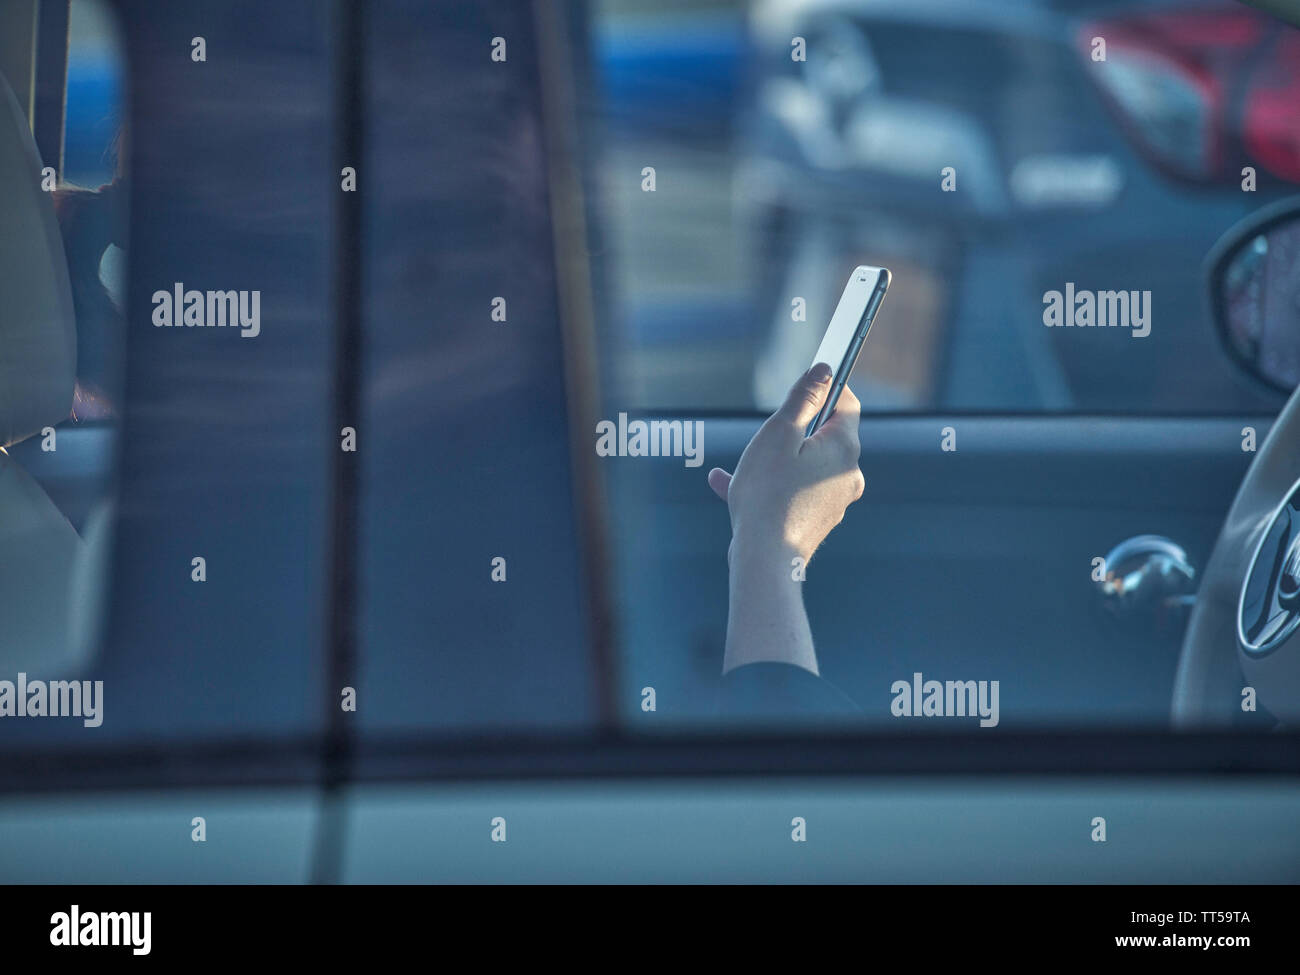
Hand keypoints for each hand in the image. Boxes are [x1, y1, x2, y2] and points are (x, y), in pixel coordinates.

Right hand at [707, 362, 864, 563]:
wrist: (765, 559)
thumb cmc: (768, 493)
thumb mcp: (779, 432)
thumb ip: (803, 398)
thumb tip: (823, 370)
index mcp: (844, 448)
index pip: (846, 403)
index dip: (826, 387)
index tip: (806, 383)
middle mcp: (847, 474)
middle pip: (824, 436)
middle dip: (794, 428)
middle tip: (767, 431)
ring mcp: (834, 500)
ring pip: (803, 466)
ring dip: (773, 460)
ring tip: (739, 464)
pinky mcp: (816, 521)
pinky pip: (791, 492)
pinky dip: (768, 485)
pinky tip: (725, 484)